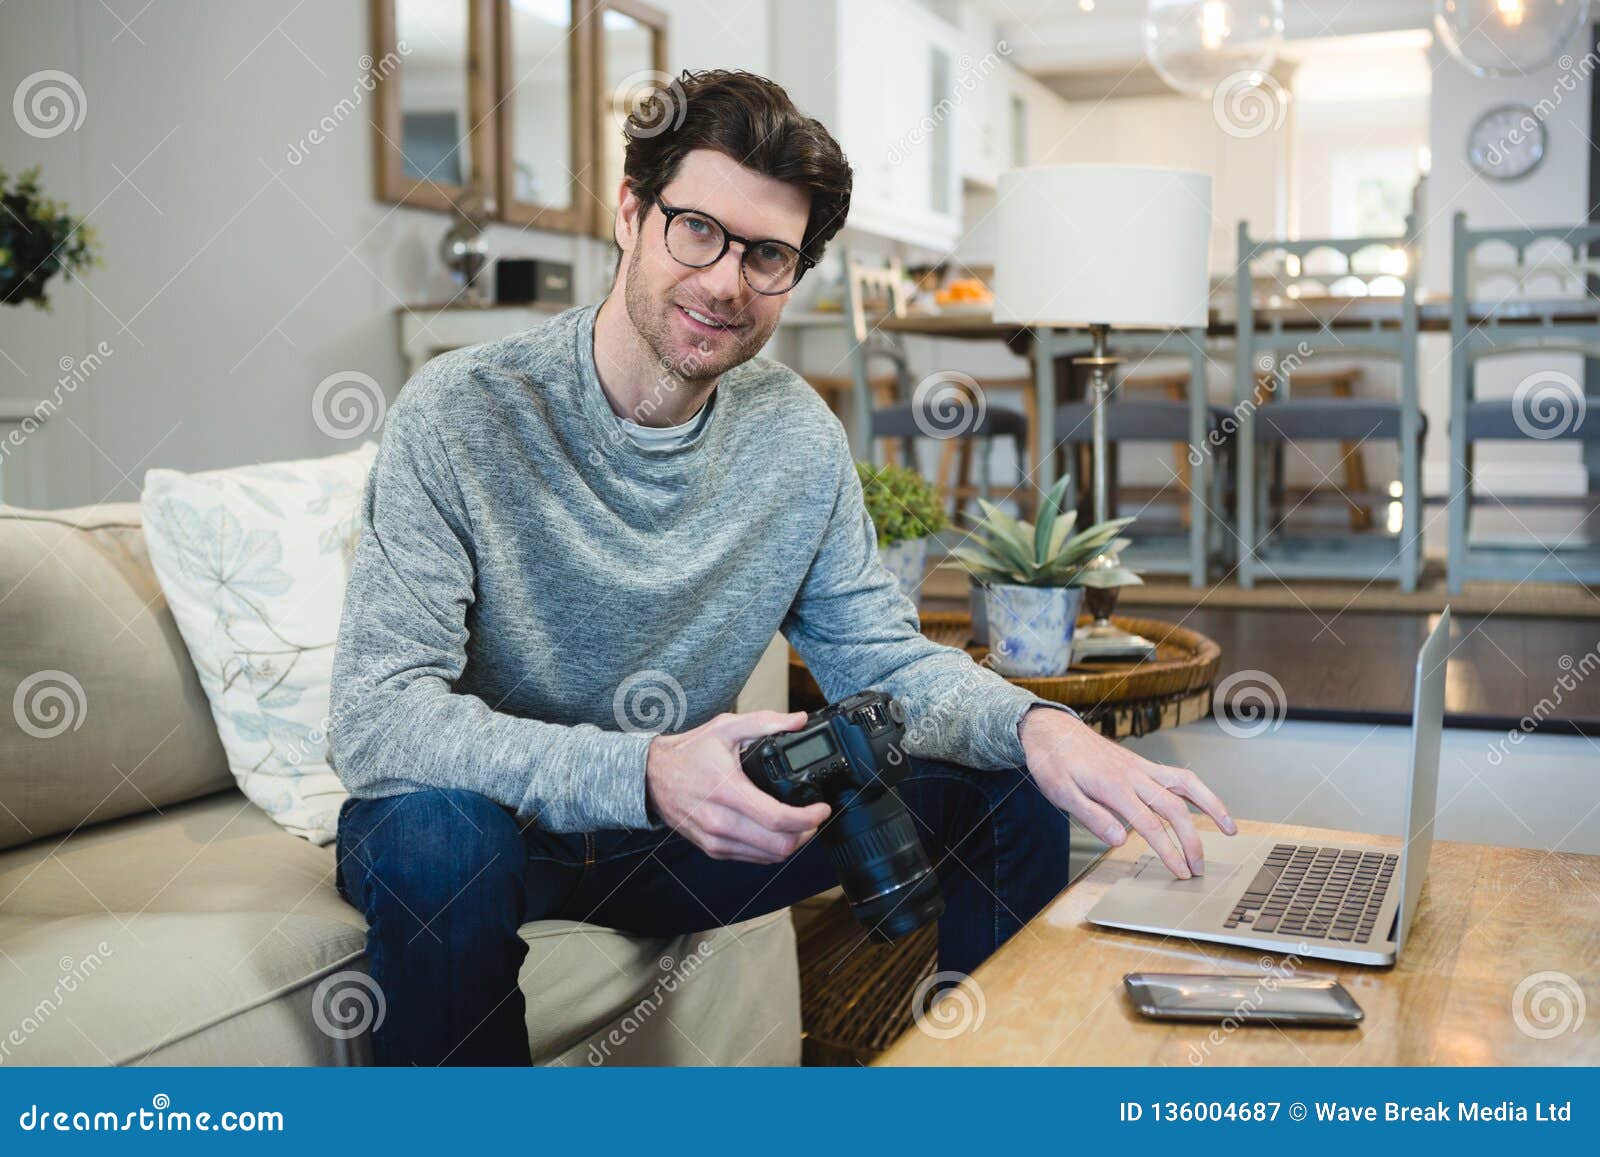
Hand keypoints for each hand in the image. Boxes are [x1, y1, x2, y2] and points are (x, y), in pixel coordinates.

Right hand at [646, 710, 831, 863]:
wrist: (652, 777)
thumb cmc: (689, 753)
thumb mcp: (725, 727)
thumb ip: (764, 722)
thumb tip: (798, 720)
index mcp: (727, 791)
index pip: (777, 819)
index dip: (808, 818)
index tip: (822, 809)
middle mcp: (720, 822)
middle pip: (778, 846)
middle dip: (805, 834)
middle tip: (814, 818)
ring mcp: (715, 840)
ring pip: (768, 857)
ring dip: (791, 844)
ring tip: (799, 824)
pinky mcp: (712, 849)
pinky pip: (752, 859)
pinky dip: (770, 849)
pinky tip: (776, 832)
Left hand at [1020, 706, 1235, 878]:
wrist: (1053, 731)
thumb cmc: (1054, 764)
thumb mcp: (1062, 794)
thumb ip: (1093, 817)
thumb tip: (1121, 840)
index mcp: (1114, 787)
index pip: (1150, 826)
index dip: (1169, 851)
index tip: (1181, 871)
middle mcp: (1134, 775)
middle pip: (1174, 809)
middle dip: (1192, 840)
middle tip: (1199, 868)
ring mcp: (1141, 767)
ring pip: (1186, 784)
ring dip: (1211, 806)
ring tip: (1230, 828)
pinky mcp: (1143, 764)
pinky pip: (1177, 775)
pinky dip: (1197, 791)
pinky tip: (1206, 804)